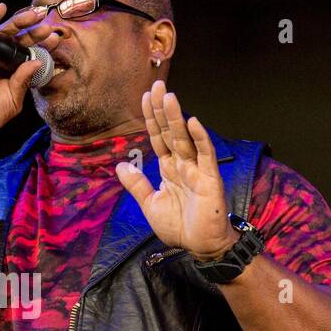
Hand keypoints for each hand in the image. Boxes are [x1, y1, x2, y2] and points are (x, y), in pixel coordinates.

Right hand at [0, 2, 61, 143]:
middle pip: (21, 41)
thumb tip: (37, 61)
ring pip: (6, 33)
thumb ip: (24, 80)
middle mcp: (2, 62)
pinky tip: (2, 8)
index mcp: (13, 74)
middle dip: (35, 32)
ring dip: (20, 22)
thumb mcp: (13, 99)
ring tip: (34, 15)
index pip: (31, 55)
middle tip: (48, 26)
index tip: (55, 40)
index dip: (43, 47)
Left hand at [115, 81, 239, 261]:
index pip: (157, 137)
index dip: (150, 118)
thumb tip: (121, 166)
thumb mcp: (150, 204)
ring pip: (184, 138)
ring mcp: (197, 168)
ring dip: (176, 117)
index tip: (144, 97)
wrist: (200, 246)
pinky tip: (192, 122)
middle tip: (156, 85)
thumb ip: (137, 184)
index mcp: (168, 168)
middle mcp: (182, 164)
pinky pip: (205, 154)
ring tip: (169, 97)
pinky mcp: (210, 178)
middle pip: (169, 131)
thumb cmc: (179, 226)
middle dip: (162, 109)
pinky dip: (199, 138)